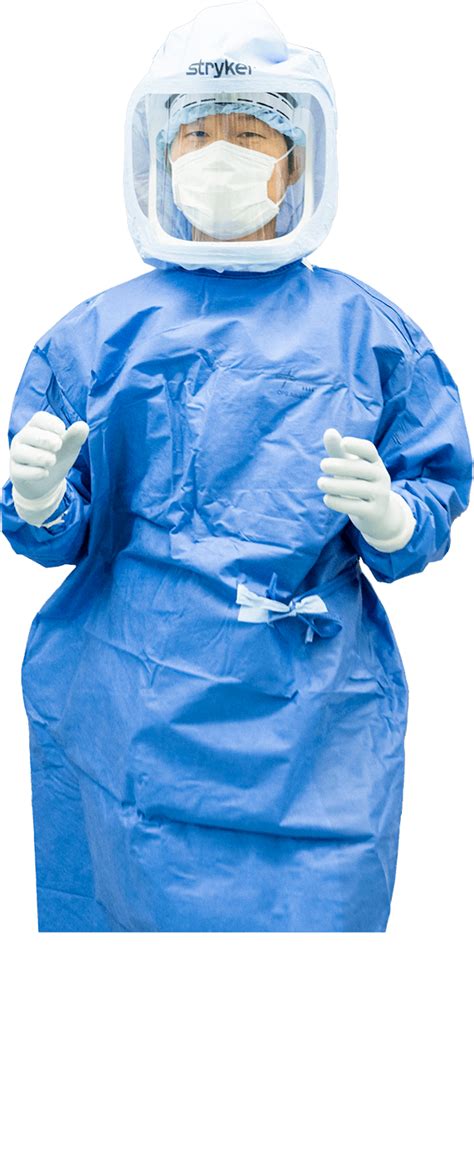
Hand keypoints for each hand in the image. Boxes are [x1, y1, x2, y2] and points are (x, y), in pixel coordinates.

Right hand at [10, 411, 89, 525]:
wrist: (48, 481)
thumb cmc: (58, 456)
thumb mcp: (68, 447)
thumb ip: (75, 437)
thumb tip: (83, 426)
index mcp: (37, 427)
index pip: (39, 418)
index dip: (51, 423)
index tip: (62, 431)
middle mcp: (24, 438)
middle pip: (28, 434)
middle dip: (44, 439)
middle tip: (58, 446)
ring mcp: (17, 455)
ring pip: (20, 452)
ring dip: (38, 456)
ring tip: (52, 461)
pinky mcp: (15, 472)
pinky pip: (18, 471)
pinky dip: (33, 473)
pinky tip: (45, 473)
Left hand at [317, 428, 415, 552]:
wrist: (376, 513)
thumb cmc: (358, 482)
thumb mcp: (348, 465)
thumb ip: (337, 450)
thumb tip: (329, 431)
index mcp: (375, 462)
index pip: (370, 450)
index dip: (358, 446)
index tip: (343, 443)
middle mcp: (381, 476)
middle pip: (362, 469)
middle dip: (342, 466)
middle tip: (322, 464)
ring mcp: (380, 495)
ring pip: (358, 489)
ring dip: (337, 485)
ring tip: (320, 482)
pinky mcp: (374, 512)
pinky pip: (356, 507)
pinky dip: (339, 503)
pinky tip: (326, 498)